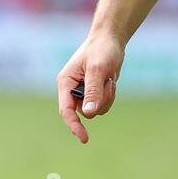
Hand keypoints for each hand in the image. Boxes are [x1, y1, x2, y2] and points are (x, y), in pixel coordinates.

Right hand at [56, 29, 125, 143]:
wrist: (111, 39)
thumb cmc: (101, 50)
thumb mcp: (97, 69)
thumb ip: (92, 91)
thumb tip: (89, 113)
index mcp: (65, 82)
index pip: (66, 110)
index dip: (74, 125)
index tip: (85, 138)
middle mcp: (72, 89)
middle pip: (85, 111)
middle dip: (100, 100)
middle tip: (108, 82)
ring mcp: (83, 92)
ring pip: (96, 109)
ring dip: (107, 97)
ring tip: (108, 78)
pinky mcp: (95, 92)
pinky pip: (103, 104)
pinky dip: (110, 95)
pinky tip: (110, 79)